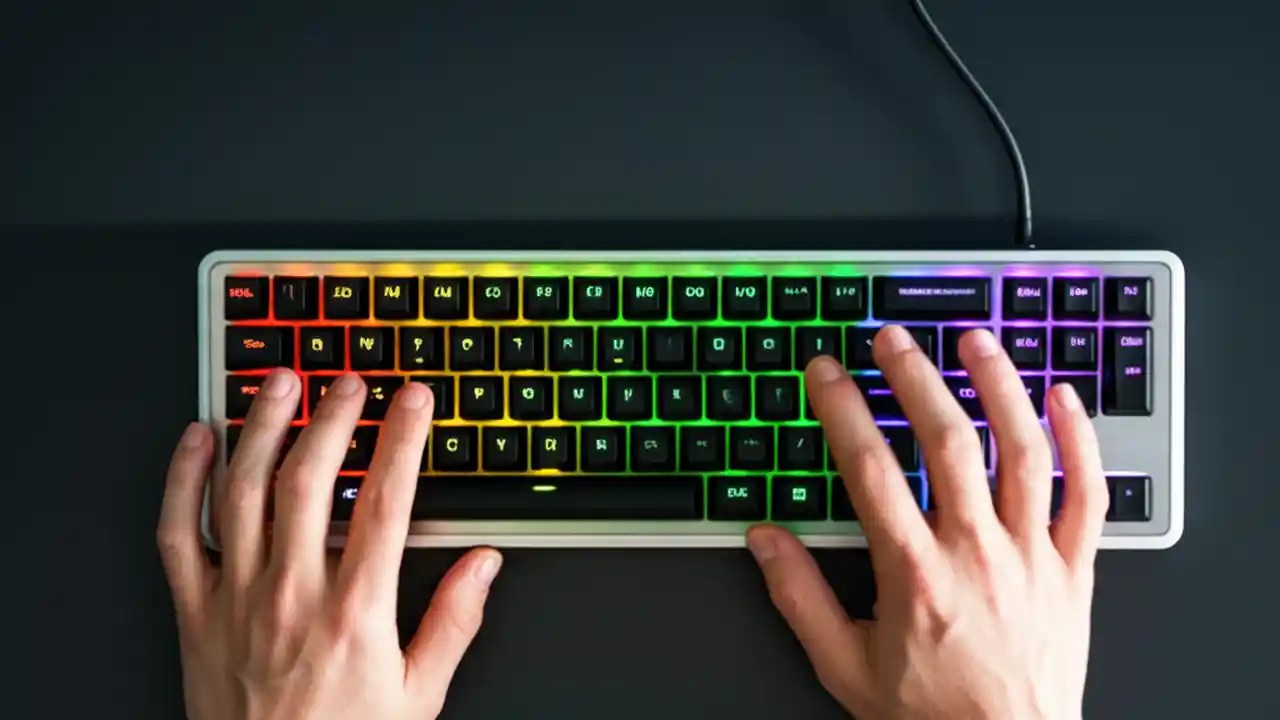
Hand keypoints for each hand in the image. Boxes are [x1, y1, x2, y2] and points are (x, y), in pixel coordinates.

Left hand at [157, 371, 501, 719]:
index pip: (386, 501)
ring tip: (282, 385)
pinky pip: (178, 532)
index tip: (413, 401)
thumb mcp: (418, 694)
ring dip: (264, 427)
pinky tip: (199, 440)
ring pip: (244, 491)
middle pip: (312, 480)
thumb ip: (454, 622)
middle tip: (350, 382)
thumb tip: (483, 565)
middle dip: (334, 417)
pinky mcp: (193, 611)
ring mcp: (236, 598)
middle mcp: (292, 594)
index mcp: (355, 611)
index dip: (403, 439)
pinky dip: (183, 479)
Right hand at [748, 326, 1107, 719]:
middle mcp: (976, 553)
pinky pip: (1087, 493)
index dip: (842, 409)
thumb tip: (765, 540)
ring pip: (1020, 451)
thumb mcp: (844, 665)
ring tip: (975, 342)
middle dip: (914, 377)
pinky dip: (1081, 439)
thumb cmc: (932, 715)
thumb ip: (800, 597)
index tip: (826, 372)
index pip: (869, 468)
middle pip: (945, 442)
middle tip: (892, 338)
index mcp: (916, 573)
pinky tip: (1063, 396)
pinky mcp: (1074, 569)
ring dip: (997, 386)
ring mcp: (1032, 556)